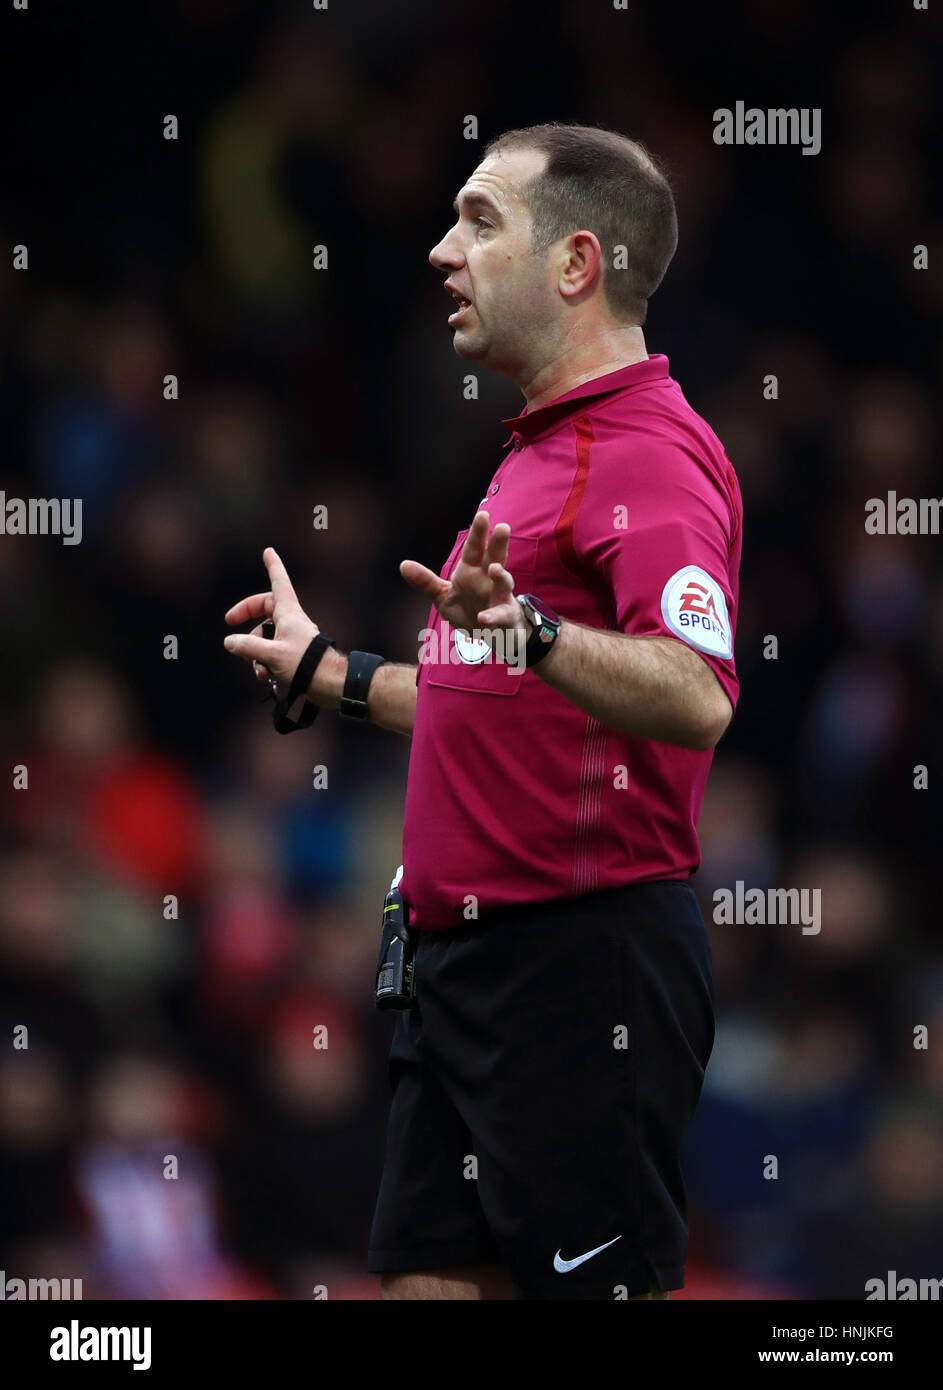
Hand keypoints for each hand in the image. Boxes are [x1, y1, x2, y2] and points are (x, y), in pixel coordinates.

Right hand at [223, 547, 342, 700]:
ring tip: (261, 670)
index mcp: (289, 613)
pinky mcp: (292, 655)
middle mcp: (290, 622)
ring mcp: (291, 639)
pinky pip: (270, 653)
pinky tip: (266, 677)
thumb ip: (247, 646)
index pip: (279, 583)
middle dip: (247, 619)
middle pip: (264, 611)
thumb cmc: (307, 665)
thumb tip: (230, 641)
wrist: (330, 684)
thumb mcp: (272, 655)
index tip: (268, 552)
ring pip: (264, 638)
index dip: (273, 567)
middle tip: (229, 622)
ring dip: (255, 653)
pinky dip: (264, 663)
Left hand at [399, 510, 525, 641]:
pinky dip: (494, 616)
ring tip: (494, 569)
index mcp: (472, 571)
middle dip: (498, 543)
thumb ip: (426, 582)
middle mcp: (488, 580)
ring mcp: (499, 597)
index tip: (483, 515)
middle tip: (503, 527)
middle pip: (495, 558)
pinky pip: (501, 615)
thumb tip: (403, 564)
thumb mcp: (443, 596)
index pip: (475, 548)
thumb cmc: (470, 609)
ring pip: (504, 583)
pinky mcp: (505, 617)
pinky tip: (484, 618)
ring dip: (501, 576)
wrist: (491, 634)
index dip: (479, 533)